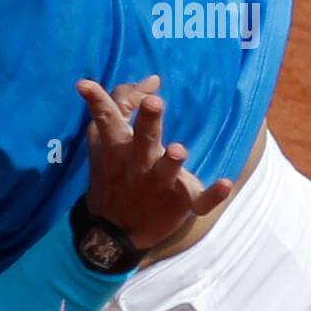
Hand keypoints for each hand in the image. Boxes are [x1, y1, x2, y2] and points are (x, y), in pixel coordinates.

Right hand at [76, 76, 232, 249]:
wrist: (115, 231)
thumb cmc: (115, 173)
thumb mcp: (107, 142)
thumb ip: (127, 103)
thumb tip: (154, 79)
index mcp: (120, 147)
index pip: (108, 119)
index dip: (97, 101)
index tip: (85, 85)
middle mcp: (139, 164)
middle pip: (144, 139)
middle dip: (149, 121)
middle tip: (153, 102)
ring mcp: (161, 185)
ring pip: (168, 172)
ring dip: (172, 161)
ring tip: (177, 150)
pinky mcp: (182, 203)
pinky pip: (200, 202)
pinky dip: (213, 196)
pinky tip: (225, 183)